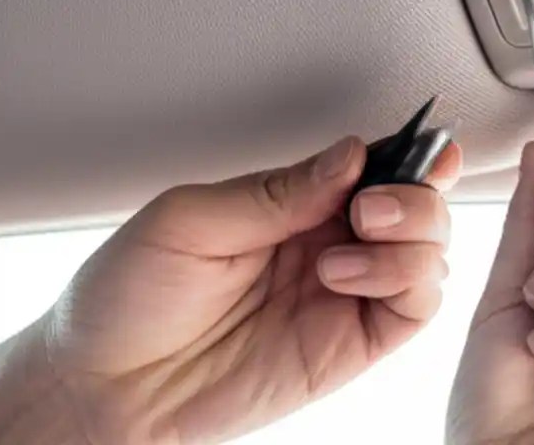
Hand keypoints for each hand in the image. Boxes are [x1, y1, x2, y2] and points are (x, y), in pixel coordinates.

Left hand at [41, 135, 461, 442]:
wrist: (103, 388)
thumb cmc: (126, 302)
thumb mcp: (189, 220)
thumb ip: (275, 191)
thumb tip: (349, 157)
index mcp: (292, 204)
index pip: (372, 166)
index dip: (409, 152)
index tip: (423, 144)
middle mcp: (327, 244)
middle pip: (418, 205)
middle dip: (415, 195)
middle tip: (371, 202)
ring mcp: (344, 295)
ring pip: (430, 253)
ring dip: (411, 236)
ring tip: (353, 238)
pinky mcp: (351, 346)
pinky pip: (415, 309)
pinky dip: (405, 282)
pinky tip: (343, 276)